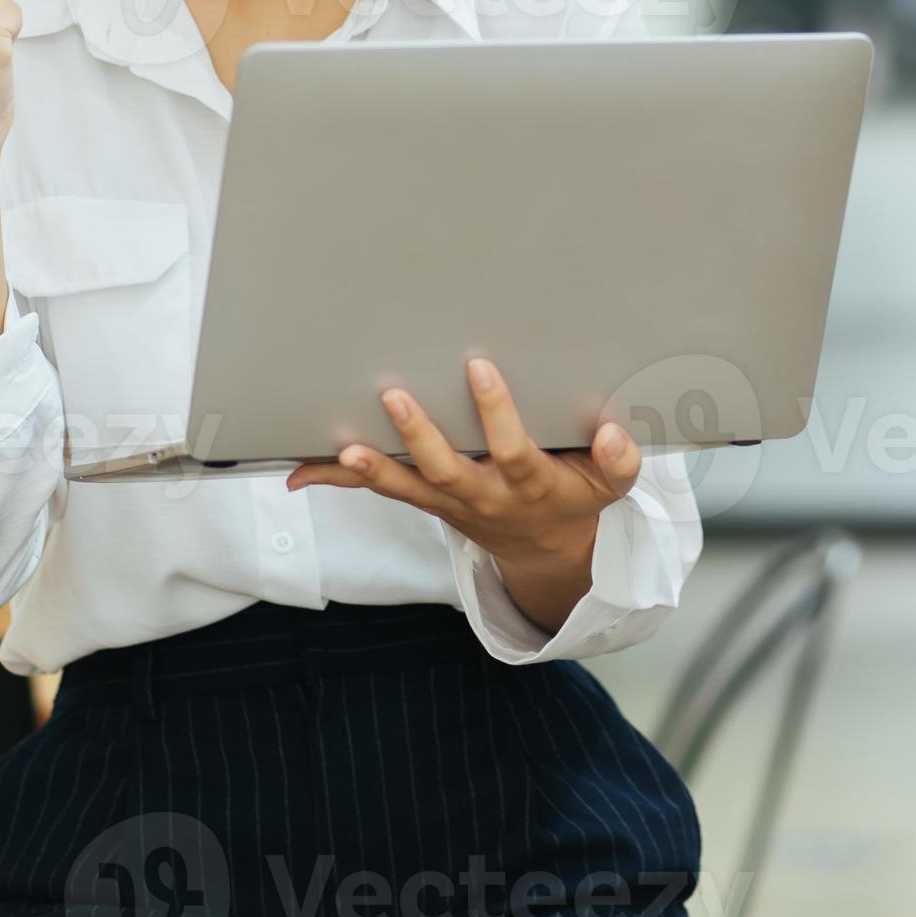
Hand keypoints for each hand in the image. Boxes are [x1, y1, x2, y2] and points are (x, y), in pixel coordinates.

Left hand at [287, 357, 642, 634]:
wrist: (544, 549)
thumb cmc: (574, 497)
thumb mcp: (609, 486)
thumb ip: (618, 460)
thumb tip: (614, 433)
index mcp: (529, 485)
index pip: (512, 450)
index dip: (496, 413)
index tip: (478, 367)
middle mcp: (483, 496)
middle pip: (446, 472)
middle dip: (420, 437)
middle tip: (395, 398)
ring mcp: (448, 502)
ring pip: (406, 487)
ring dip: (372, 469)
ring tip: (342, 449)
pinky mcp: (425, 500)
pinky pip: (381, 490)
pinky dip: (338, 481)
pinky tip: (297, 473)